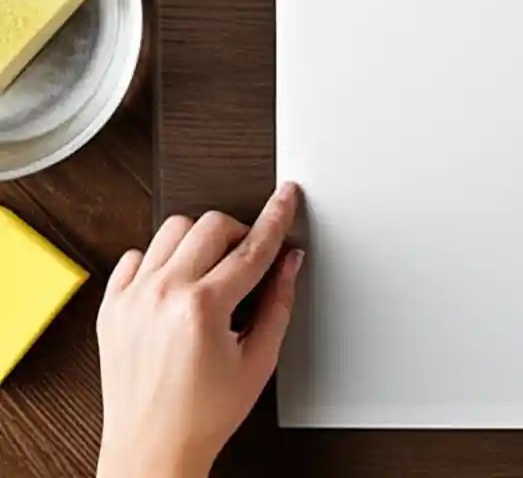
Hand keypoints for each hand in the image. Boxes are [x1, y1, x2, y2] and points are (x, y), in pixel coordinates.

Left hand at [96, 183, 305, 477]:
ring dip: (200, 241)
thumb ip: (279, 302)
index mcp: (202, 309)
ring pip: (172, 230)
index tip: (286, 198)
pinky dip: (160, 260)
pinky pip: (136, 256)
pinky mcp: (111, 306)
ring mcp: (131, 298)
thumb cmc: (204, 414)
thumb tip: (289, 263)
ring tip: (212, 272)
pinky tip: (177, 284)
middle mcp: (162, 295)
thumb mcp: (259, 359)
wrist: (152, 448)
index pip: (251, 247)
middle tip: (250, 256)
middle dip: (239, 232)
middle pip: (210, 224)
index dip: (276, 217)